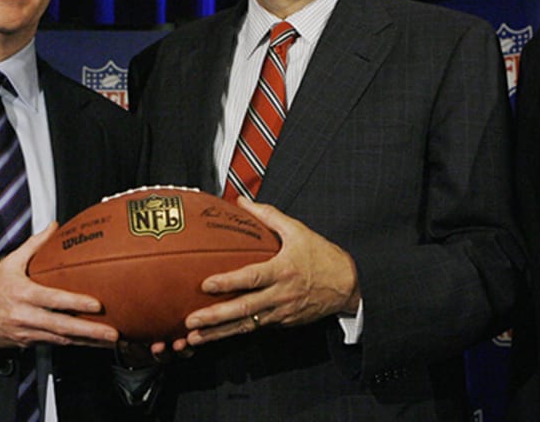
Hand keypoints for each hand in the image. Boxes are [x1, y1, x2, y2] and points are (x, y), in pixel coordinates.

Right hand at [0, 223, 120, 349]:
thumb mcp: (9, 263)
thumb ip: (34, 245)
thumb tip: (54, 226)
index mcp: (23, 294)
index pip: (53, 300)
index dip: (75, 303)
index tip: (96, 305)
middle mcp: (26, 317)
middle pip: (63, 327)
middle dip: (90, 332)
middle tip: (112, 334)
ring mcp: (28, 333)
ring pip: (62, 340)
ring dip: (87, 342)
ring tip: (109, 341)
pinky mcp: (28, 343)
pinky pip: (54, 344)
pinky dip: (73, 344)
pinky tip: (89, 343)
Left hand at [182, 196, 359, 345]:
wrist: (349, 285)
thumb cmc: (322, 256)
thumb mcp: (298, 231)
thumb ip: (268, 216)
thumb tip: (242, 201)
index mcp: (282, 270)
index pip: (252, 278)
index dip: (229, 282)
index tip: (206, 284)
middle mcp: (280, 294)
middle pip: (244, 309)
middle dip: (215, 317)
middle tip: (191, 321)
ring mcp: (281, 312)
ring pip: (246, 325)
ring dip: (219, 333)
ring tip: (194, 338)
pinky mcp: (283, 323)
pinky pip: (256, 328)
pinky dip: (235, 333)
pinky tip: (215, 336)